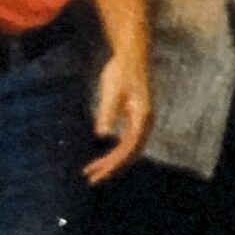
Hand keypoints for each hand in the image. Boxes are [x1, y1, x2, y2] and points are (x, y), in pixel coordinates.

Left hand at [85, 52, 152, 182]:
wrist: (130, 56)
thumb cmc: (121, 72)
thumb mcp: (112, 92)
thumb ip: (108, 112)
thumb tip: (101, 134)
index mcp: (142, 119)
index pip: (127, 149)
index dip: (112, 164)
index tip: (96, 173)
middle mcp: (144, 124)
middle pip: (128, 154)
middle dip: (110, 167)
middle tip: (90, 178)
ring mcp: (140, 122)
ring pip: (127, 150)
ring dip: (111, 162)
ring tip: (93, 171)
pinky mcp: (134, 119)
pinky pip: (126, 142)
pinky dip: (114, 152)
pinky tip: (103, 157)